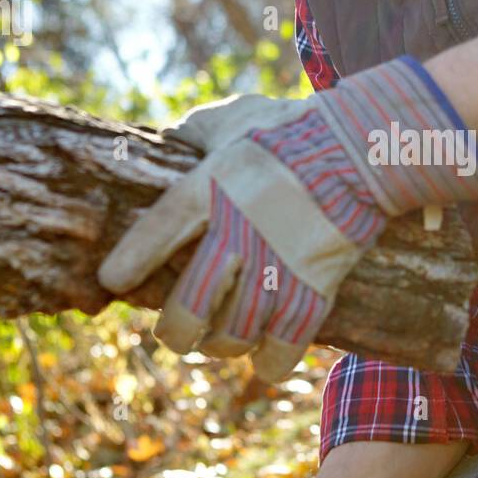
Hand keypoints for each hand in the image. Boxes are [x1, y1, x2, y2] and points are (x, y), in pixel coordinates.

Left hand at [97, 57, 477, 381]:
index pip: (156, 233)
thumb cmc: (298, 128)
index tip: (112, 282)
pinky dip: (271, 361)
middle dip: (175, 332)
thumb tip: (172, 137)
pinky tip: (264, 359)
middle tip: (174, 335)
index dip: (131, 262)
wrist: (365, 147)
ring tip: (219, 343)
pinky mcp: (316, 287)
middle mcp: (240, 232)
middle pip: (190, 306)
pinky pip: (287, 344)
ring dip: (221, 346)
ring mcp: (279, 265)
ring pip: (235, 333)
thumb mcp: (240, 115)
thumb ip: (200, 130)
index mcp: (213, 186)